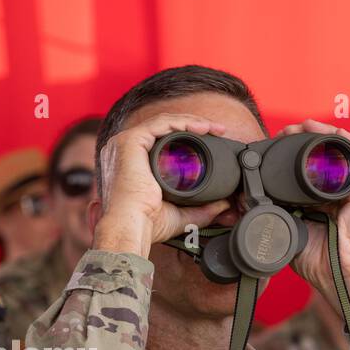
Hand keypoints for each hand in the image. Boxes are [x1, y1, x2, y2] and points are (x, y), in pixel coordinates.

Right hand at [92, 113, 232, 258]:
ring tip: (213, 127)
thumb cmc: (146, 224)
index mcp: (131, 164)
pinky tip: (201, 127)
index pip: (161, 141)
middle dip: (194, 126)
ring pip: (164, 122)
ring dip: (192, 121)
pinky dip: (182, 122)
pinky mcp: (129, 141)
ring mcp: (124, 144)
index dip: (188, 137)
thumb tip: (224, 206)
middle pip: (164, 129)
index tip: (212, 140)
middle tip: (219, 130)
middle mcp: (124, 151)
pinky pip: (160, 123)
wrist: (132, 227)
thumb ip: (201, 209)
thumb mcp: (180, 214)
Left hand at [281, 120, 349, 327]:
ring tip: (304, 125)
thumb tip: (242, 206)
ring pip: (339, 149)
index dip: (288, 150)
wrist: (339, 277)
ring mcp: (347, 189)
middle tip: (283, 131)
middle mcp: (332, 190)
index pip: (303, 165)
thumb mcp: (285, 233)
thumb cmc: (317, 261)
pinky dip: (347, 142)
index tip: (270, 145)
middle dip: (302, 136)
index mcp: (316, 198)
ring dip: (322, 132)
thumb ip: (268, 218)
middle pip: (320, 152)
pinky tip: (332, 133)